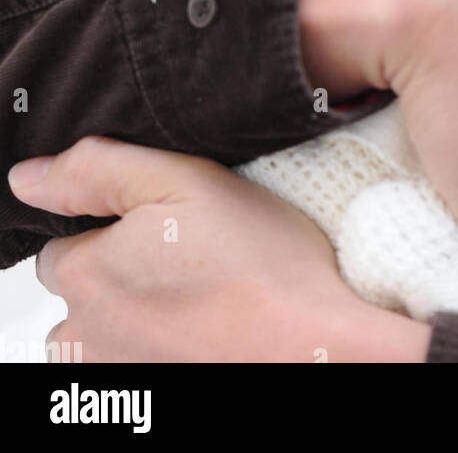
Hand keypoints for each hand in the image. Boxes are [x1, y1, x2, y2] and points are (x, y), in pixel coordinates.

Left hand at [8, 136, 429, 361]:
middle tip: (190, 260)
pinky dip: (162, 349)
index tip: (166, 226)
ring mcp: (117, 376)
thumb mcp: (186, 181)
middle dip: (120, 277)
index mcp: (87, 274)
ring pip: (107, 338)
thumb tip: (27, 178)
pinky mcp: (147, 397)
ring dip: (137, 320)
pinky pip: (137, 365)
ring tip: (204, 299)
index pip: (62, 246)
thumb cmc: (264, 266)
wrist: (318, 347)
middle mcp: (86, 337)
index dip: (112, 228)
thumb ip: (98, 170)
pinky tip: (207, 331)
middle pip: (82, 297)